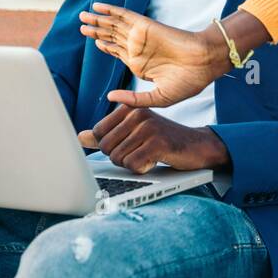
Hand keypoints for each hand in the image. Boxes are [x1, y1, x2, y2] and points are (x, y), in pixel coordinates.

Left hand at [79, 2, 228, 107]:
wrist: (205, 64)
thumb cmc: (188, 82)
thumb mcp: (157, 98)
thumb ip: (133, 99)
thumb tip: (110, 97)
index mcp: (141, 64)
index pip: (118, 51)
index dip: (105, 45)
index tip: (94, 40)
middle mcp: (138, 49)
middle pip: (112, 36)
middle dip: (96, 30)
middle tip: (81, 25)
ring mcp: (140, 37)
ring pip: (114, 25)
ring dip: (98, 20)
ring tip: (83, 15)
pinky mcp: (145, 26)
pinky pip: (123, 15)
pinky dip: (110, 10)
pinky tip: (98, 6)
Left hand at [79, 105, 227, 173]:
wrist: (197, 145)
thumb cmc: (163, 140)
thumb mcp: (134, 133)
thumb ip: (107, 134)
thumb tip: (80, 137)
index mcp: (128, 108)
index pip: (98, 134)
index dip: (109, 147)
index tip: (128, 145)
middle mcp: (137, 114)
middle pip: (106, 148)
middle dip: (120, 158)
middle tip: (140, 152)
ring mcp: (148, 127)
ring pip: (118, 158)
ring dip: (131, 164)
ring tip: (148, 155)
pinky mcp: (158, 143)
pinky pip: (133, 165)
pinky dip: (142, 169)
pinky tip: (154, 161)